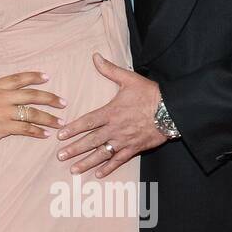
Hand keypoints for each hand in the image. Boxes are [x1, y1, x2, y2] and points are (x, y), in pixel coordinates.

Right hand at [0, 67, 66, 151]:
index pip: (18, 79)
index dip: (34, 77)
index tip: (47, 77)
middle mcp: (2, 97)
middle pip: (32, 95)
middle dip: (50, 98)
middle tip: (63, 102)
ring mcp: (4, 112)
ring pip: (32, 113)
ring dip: (49, 118)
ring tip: (60, 122)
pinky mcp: (3, 127)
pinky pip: (25, 129)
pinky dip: (37, 131)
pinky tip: (46, 135)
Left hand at [55, 52, 166, 175]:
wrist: (171, 110)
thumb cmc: (150, 94)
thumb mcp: (129, 79)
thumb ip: (110, 70)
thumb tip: (95, 57)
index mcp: (111, 112)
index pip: (87, 122)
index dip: (72, 129)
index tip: (60, 135)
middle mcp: (115, 129)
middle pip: (91, 141)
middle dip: (74, 149)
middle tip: (60, 156)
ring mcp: (124, 140)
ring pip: (102, 154)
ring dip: (87, 162)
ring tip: (74, 170)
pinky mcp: (135, 148)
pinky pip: (119, 160)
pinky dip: (109, 167)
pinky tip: (99, 174)